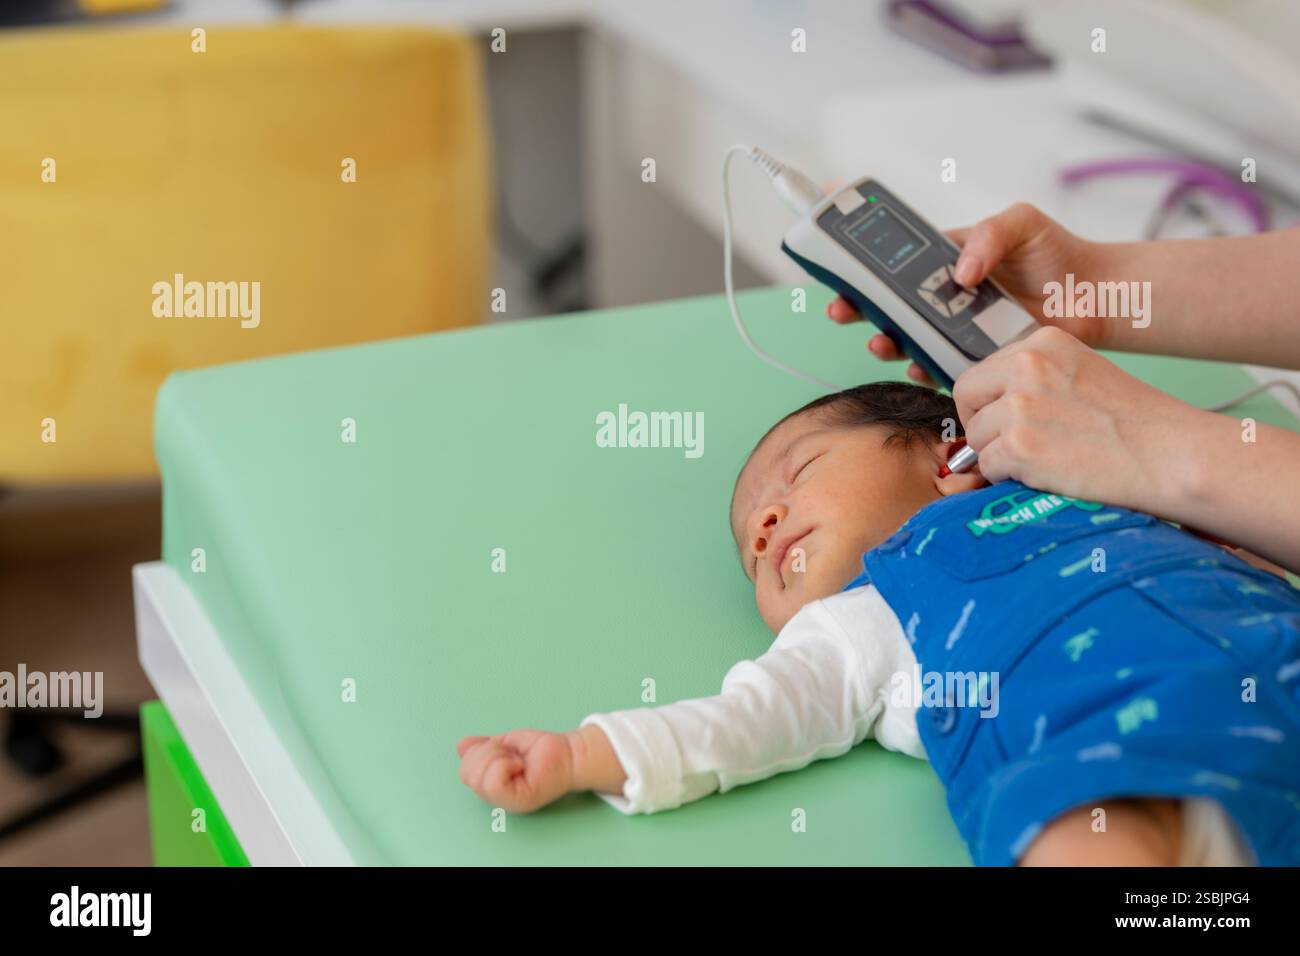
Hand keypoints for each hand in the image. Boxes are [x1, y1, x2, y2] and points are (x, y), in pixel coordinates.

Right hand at [458, 729, 574, 813]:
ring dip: (497, 756)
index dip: (479, 751)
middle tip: (511, 753)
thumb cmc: (540, 750)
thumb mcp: (504, 744)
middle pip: (467, 773)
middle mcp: (496, 797)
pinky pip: (493, 782)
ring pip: (479, 776)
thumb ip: (483, 748)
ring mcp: (506, 801)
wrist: (568, 753)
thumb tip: (462, 746)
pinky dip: (503, 765)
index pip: (465, 770)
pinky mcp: (518, 801)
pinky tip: (519, 764)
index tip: (502, 749)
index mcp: (491, 784)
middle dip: (487, 752)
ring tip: (517, 759)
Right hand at [827, 203, 1105, 382]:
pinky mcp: (976, 358)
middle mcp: (946, 297)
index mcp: (947, 260)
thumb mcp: (1022, 222)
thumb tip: (960, 271)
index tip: (842, 275)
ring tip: (879, 341)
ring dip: (887, 342)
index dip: (865, 271)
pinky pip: (942, 366)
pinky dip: (927, 369)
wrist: (1095, 296)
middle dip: (859, 309)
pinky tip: (920, 366)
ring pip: (909, 339)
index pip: (896, 265)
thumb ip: (988, 234)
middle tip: (842, 311)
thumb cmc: (1058, 253)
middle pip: (890, 305)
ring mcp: (958, 329)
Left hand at [952, 326, 1191, 506]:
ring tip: (1042, 462)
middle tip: (1008, 445)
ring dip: (997, 455)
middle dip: (980, 424)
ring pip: (975, 436)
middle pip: (966, 396)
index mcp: (1043, 342)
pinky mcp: (1020, 446)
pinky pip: (987, 467)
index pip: (984, 370)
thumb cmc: (1138, 423)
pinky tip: (1043, 476)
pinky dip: (1006, 479)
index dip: (990, 402)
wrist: (1173, 455)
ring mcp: (1021, 406)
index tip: (1008, 420)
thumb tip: (988, 406)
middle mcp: (1027, 365)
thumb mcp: (1082, 375)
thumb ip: (1036, 380)